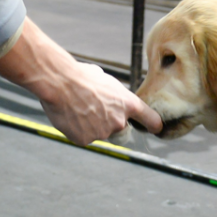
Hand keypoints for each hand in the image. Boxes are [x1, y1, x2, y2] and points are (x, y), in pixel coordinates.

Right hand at [0, 18, 162, 144]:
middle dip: (108, 120)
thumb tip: (110, 98)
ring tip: (77, 107)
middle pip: (118, 127)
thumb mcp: (106, 80)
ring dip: (90, 124)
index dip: (153, 124)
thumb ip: (114, 95)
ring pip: (99, 131)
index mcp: (129, 104)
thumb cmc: (81, 76)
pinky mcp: (86, 140)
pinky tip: (70, 115)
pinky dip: (77, 129)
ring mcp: (103, 133)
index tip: (156, 128)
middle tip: (92, 107)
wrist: (60, 83)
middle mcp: (119, 121)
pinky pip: (83, 136)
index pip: (151, 120)